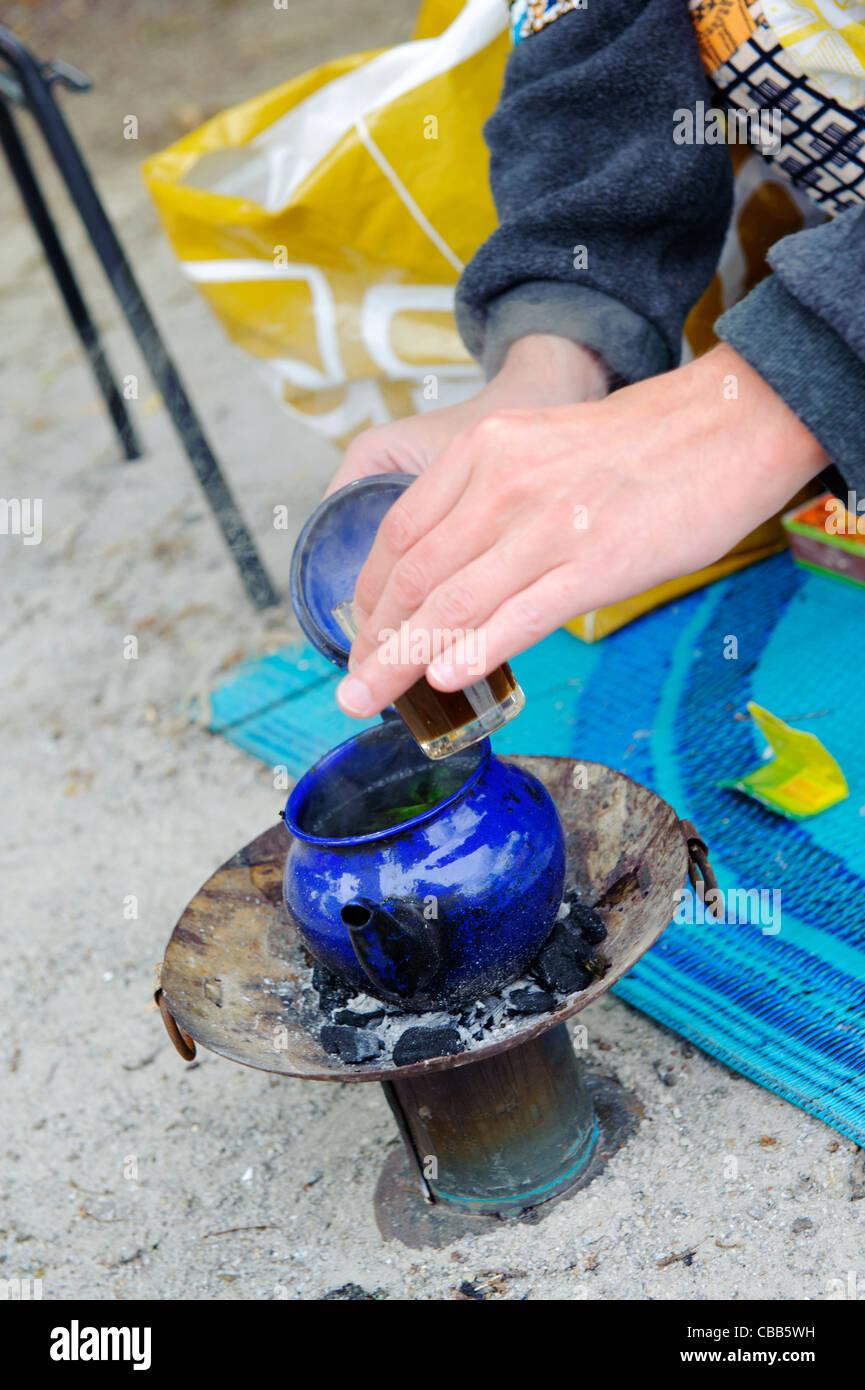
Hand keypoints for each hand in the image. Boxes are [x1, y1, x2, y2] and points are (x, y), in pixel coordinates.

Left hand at [337, 344, 826, 718]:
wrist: (722, 427)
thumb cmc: (631, 448)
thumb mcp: (536, 447)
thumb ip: (486, 500)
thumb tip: (450, 573)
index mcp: (482, 453)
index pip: (398, 535)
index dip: (369, 597)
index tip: (359, 637)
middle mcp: (502, 485)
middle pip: (414, 578)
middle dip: (372, 643)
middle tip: (353, 688)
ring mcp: (547, 527)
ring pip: (454, 605)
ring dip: (403, 663)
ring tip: (373, 700)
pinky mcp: (594, 565)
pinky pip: (519, 616)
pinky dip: (475, 651)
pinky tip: (444, 680)